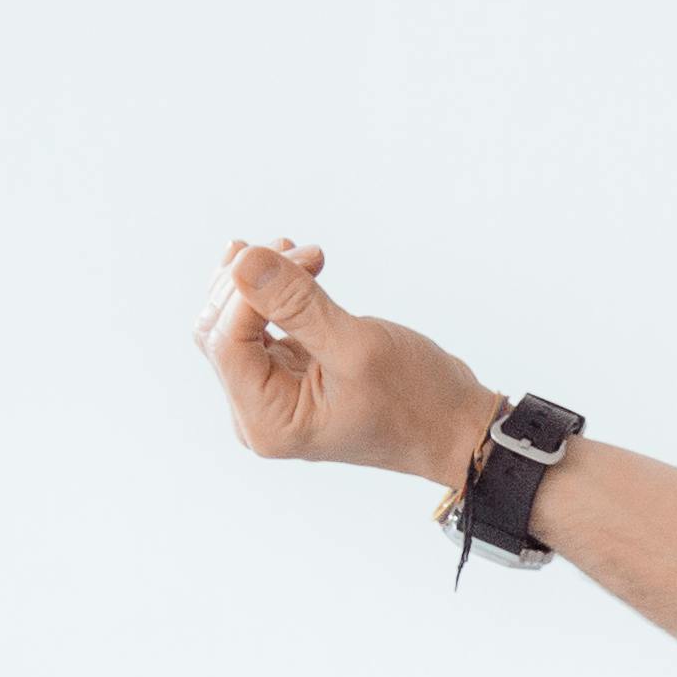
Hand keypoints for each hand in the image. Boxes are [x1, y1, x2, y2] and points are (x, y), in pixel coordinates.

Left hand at [193, 241, 499, 487]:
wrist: (456, 426)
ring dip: (263, 282)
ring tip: (305, 254)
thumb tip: (243, 259)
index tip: (292, 255)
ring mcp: (271, 394)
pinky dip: (275, 294)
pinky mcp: (289, 376)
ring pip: (236, 323)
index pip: (225, 342)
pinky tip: (300, 267)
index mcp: (267, 421)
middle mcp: (258, 413)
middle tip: (303, 250)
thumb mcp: (357, 347)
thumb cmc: (418, 400)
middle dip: (252, 283)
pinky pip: (260, 327)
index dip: (247, 292)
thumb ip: (296, 304)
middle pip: (219, 331)